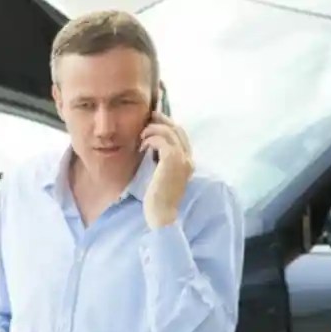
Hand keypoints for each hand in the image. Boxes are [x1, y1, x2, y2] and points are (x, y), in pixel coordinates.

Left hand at [140, 110, 193, 228]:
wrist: (162, 215)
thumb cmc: (158, 200)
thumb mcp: (162, 177)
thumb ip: (163, 162)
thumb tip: (153, 147)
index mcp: (189, 163)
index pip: (182, 136)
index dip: (170, 125)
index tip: (156, 121)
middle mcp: (189, 159)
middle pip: (178, 129)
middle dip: (163, 120)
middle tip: (149, 116)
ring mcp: (182, 159)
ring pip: (169, 131)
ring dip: (153, 130)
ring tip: (142, 136)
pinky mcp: (172, 160)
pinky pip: (161, 140)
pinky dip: (150, 139)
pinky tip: (142, 146)